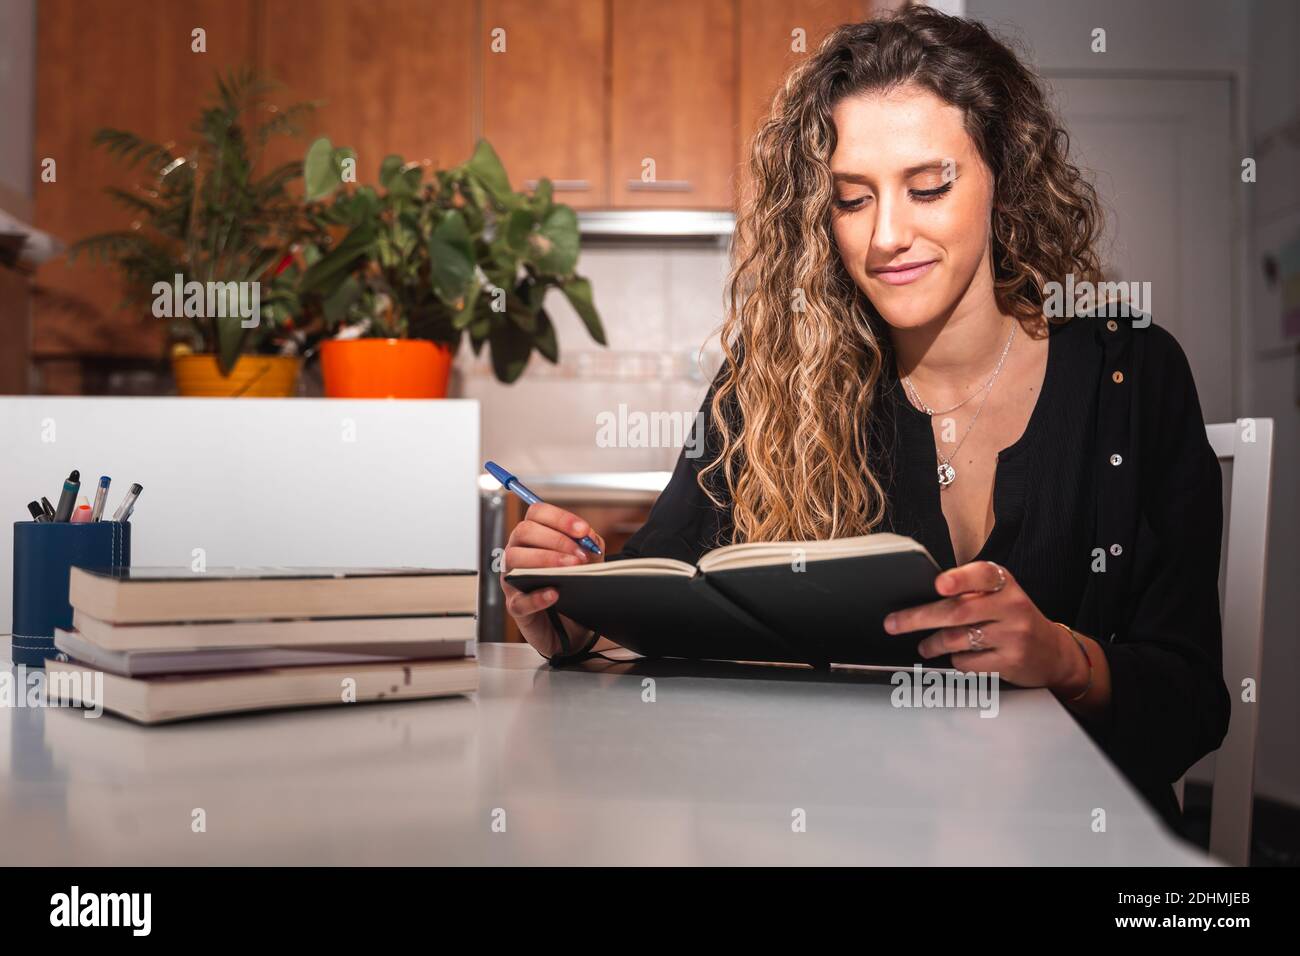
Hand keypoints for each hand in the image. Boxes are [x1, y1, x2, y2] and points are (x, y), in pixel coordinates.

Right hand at [500, 502, 604, 657]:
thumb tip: (588, 537)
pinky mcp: (515, 606)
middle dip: (556, 540)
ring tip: (571, 569)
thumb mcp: (589, 560)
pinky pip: (519, 600)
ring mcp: (512, 579)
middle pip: (524, 531)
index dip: (559, 518)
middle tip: (580, 555)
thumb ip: (589, 545)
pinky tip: (555, 593)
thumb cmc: (575, 586)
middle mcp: (518, 552)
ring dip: (545, 560)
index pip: (537, 513)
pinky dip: (537, 596)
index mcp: (534, 536)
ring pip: (514, 559)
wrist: (574, 626)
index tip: (582, 530)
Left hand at [882, 560, 1087, 690]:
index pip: (982, 574)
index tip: (939, 584)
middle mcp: (1012, 606)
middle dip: (918, 618)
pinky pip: (968, 663)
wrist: (1053, 653)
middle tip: (893, 623)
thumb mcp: (1001, 596)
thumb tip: (920, 598)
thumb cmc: (1013, 619)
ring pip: (956, 639)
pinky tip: (956, 658)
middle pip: (957, 611)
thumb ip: (970, 592)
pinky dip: (955, 661)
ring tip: (924, 646)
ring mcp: (1013, 635)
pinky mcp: (1011, 662)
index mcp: (1005, 583)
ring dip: (931, 644)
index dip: (960, 579)